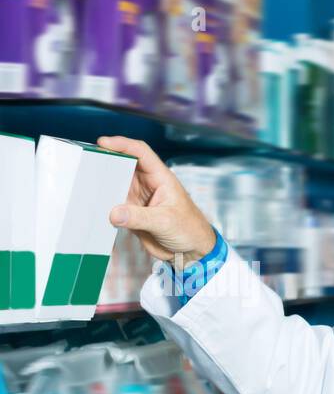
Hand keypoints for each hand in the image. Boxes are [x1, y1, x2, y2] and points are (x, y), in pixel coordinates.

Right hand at [97, 135, 216, 265]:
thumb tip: (114, 214)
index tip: (103, 142)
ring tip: (81, 180)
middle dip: (105, 160)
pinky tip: (90, 203)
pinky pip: (113, 203)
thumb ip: (139, 217)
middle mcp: (147, 184)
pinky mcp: (131, 213)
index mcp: (160, 177)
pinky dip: (102, 202)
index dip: (122, 144)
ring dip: (101, 182)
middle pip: (123, 164)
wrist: (192, 251)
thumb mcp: (165, 221)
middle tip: (85, 161)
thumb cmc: (189, 230)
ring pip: (114, 183)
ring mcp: (137, 198)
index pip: (141, 152)